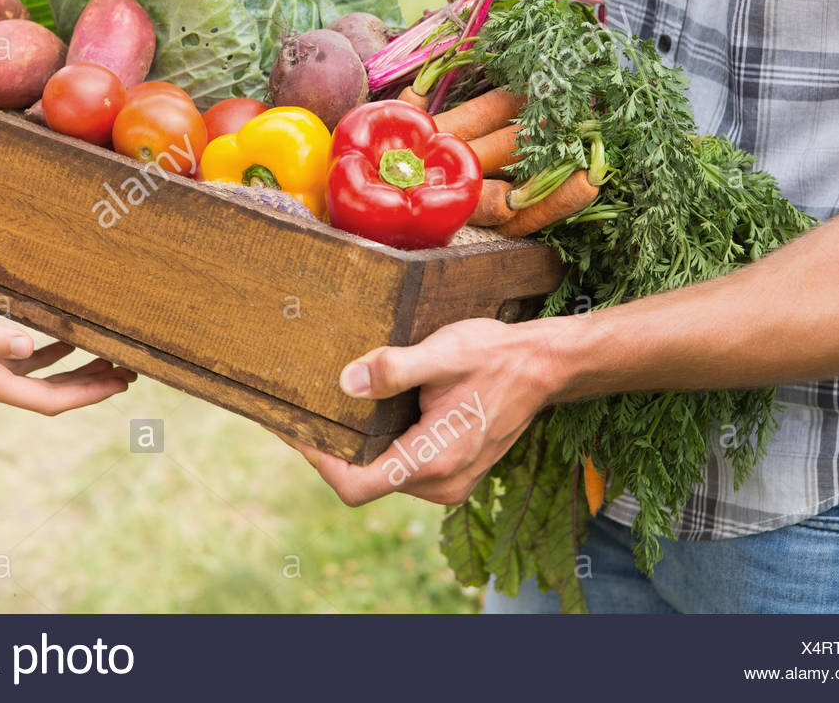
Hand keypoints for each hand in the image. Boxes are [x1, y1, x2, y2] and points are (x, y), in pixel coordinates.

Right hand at [0, 286, 135, 413]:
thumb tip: (27, 347)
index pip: (50, 400)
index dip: (89, 394)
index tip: (123, 382)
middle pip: (52, 394)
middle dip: (93, 385)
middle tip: (132, 370)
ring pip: (40, 379)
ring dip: (75, 370)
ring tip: (110, 356)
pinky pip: (20, 362)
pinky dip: (48, 354)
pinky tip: (63, 337)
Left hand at [288, 316, 570, 505]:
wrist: (543, 367)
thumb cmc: (494, 356)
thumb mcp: (442, 352)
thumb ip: (393, 368)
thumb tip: (346, 383)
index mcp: (433, 459)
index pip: (356, 485)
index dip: (318, 462)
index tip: (295, 431)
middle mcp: (441, 483)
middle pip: (364, 484)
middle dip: (332, 453)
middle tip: (304, 415)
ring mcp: (449, 483)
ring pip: (383, 478)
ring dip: (357, 451)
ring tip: (334, 411)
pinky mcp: (453, 473)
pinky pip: (403, 471)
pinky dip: (381, 449)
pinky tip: (371, 417)